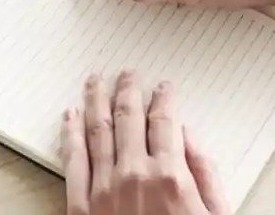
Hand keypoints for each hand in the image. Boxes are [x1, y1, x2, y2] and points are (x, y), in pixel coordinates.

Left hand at [61, 71, 227, 214]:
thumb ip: (205, 173)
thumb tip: (189, 136)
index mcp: (171, 176)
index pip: (164, 120)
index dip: (163, 97)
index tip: (163, 86)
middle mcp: (134, 175)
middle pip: (127, 117)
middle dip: (127, 88)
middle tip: (126, 72)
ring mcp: (103, 190)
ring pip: (96, 130)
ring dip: (95, 99)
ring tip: (94, 80)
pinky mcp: (81, 207)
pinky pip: (72, 160)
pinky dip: (69, 133)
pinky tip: (68, 116)